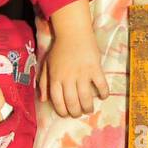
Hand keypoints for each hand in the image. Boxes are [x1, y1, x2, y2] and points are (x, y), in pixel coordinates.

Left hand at [37, 0, 109, 117]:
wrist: (73, 33)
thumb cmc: (59, 49)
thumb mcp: (46, 65)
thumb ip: (44, 83)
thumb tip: (43, 100)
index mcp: (55, 78)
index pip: (58, 101)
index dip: (62, 111)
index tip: (66, 114)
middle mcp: (68, 78)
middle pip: (72, 102)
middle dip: (76, 112)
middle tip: (79, 114)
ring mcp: (82, 74)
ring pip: (86, 97)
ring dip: (88, 107)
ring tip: (89, 109)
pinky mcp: (95, 68)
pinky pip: (101, 84)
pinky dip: (103, 93)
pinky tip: (103, 96)